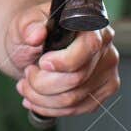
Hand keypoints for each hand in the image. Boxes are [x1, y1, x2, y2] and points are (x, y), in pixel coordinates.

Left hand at [5, 4, 119, 121]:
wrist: (33, 47)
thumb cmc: (31, 32)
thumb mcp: (22, 23)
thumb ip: (28, 26)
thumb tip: (36, 35)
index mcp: (90, 22)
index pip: (89, 46)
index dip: (64, 61)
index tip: (42, 64)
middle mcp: (105, 45)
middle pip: (78, 78)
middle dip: (42, 83)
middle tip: (27, 74)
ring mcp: (107, 69)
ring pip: (75, 99)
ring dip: (42, 98)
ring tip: (27, 87)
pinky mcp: (104, 89)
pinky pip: (79, 108)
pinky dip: (52, 108)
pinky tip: (37, 99)